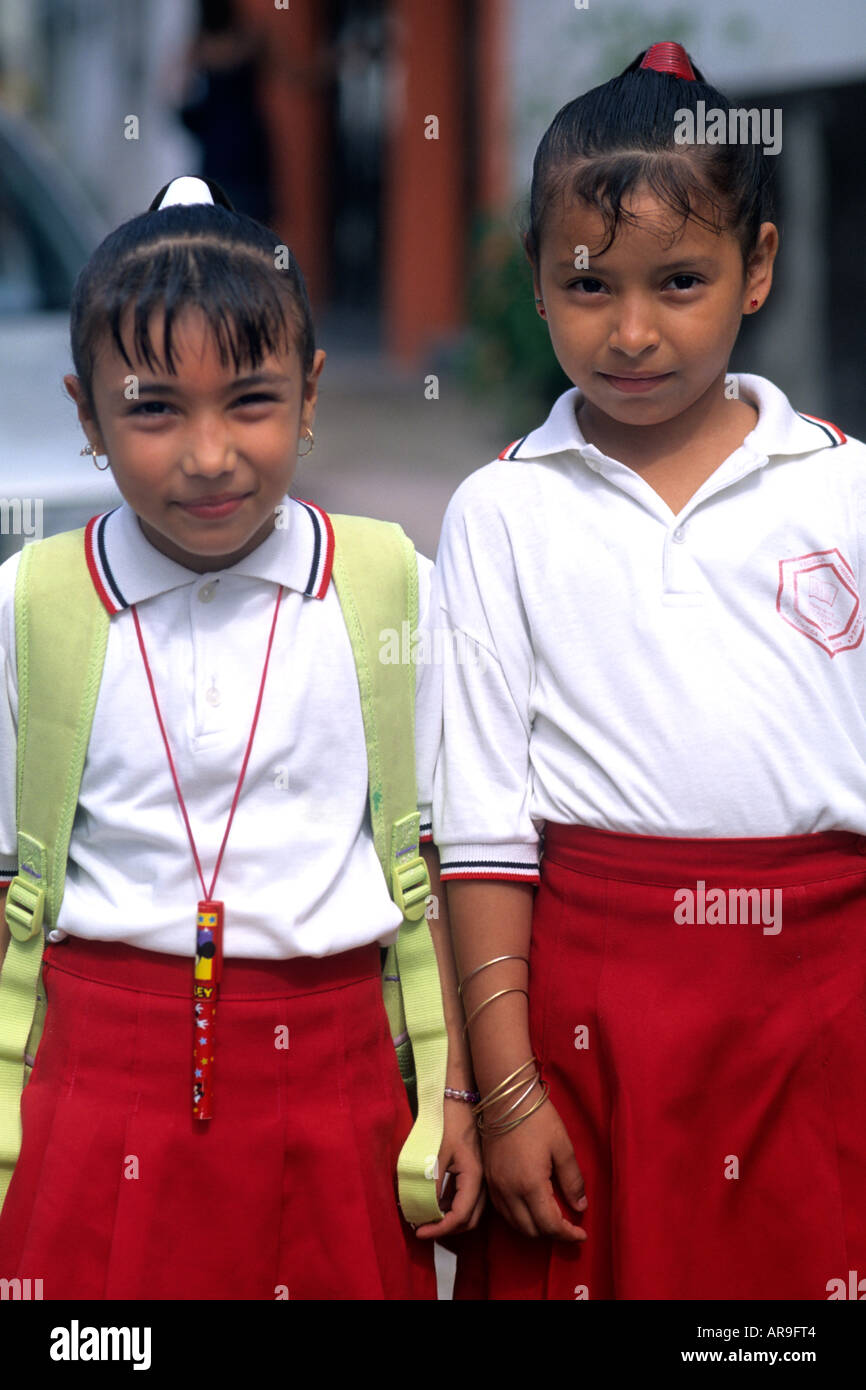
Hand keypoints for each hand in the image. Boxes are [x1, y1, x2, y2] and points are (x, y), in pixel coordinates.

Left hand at [414, 1098, 484, 1239]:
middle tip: (422, 1228)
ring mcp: (481, 1176)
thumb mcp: (437, 1152)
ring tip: (425, 1217)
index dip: (439, 1229)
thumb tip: (424, 1209)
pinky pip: (466, 1197)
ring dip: (449, 1219)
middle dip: (446, 1229)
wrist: (461, 1097)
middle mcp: (482, 1181)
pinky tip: (434, 1202)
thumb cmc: (449, 1120)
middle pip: (468, 1220)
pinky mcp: (475, 1171)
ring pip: (469, 1210)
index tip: (419, 1232)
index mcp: (475, 1177)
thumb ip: (431, 1183)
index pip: (459, 1217)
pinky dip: (451, 1206)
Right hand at [483, 1096, 586, 1241]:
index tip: (581, 1235)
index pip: (549, 1225)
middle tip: (568, 1227)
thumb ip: (573, 1180)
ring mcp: (495, 1185)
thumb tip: (580, 1206)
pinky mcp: (489, 1178)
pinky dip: (518, 1217)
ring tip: (551, 1219)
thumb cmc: (537, 1118)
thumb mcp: (562, 1147)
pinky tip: (530, 1208)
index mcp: (529, 1185)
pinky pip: (502, 1210)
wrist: (506, 1097)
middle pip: (530, 1230)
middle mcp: (509, 1191)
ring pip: (514, 1223)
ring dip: (534, 1228)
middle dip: (551, 1234)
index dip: (567, 1234)